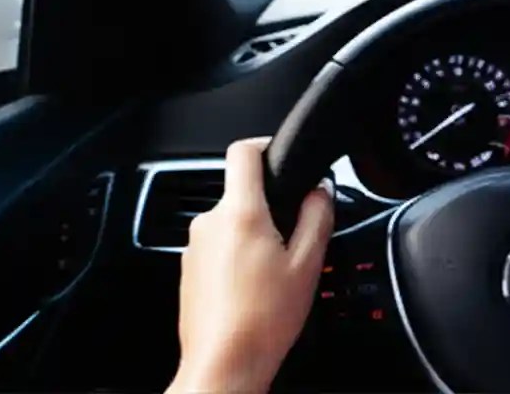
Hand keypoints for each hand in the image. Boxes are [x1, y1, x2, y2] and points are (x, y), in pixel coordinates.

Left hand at [167, 138, 334, 393]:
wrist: (224, 364)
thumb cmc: (263, 320)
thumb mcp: (308, 263)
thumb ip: (318, 216)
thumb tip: (319, 192)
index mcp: (241, 214)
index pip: (243, 152)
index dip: (265, 145)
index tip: (280, 155)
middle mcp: (209, 224)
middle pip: (242, 193)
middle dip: (270, 207)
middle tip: (294, 239)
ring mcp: (195, 247)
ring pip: (231, 223)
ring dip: (254, 237)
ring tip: (275, 272)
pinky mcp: (189, 269)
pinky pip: (219, 248)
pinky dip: (238, 258)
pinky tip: (255, 288)